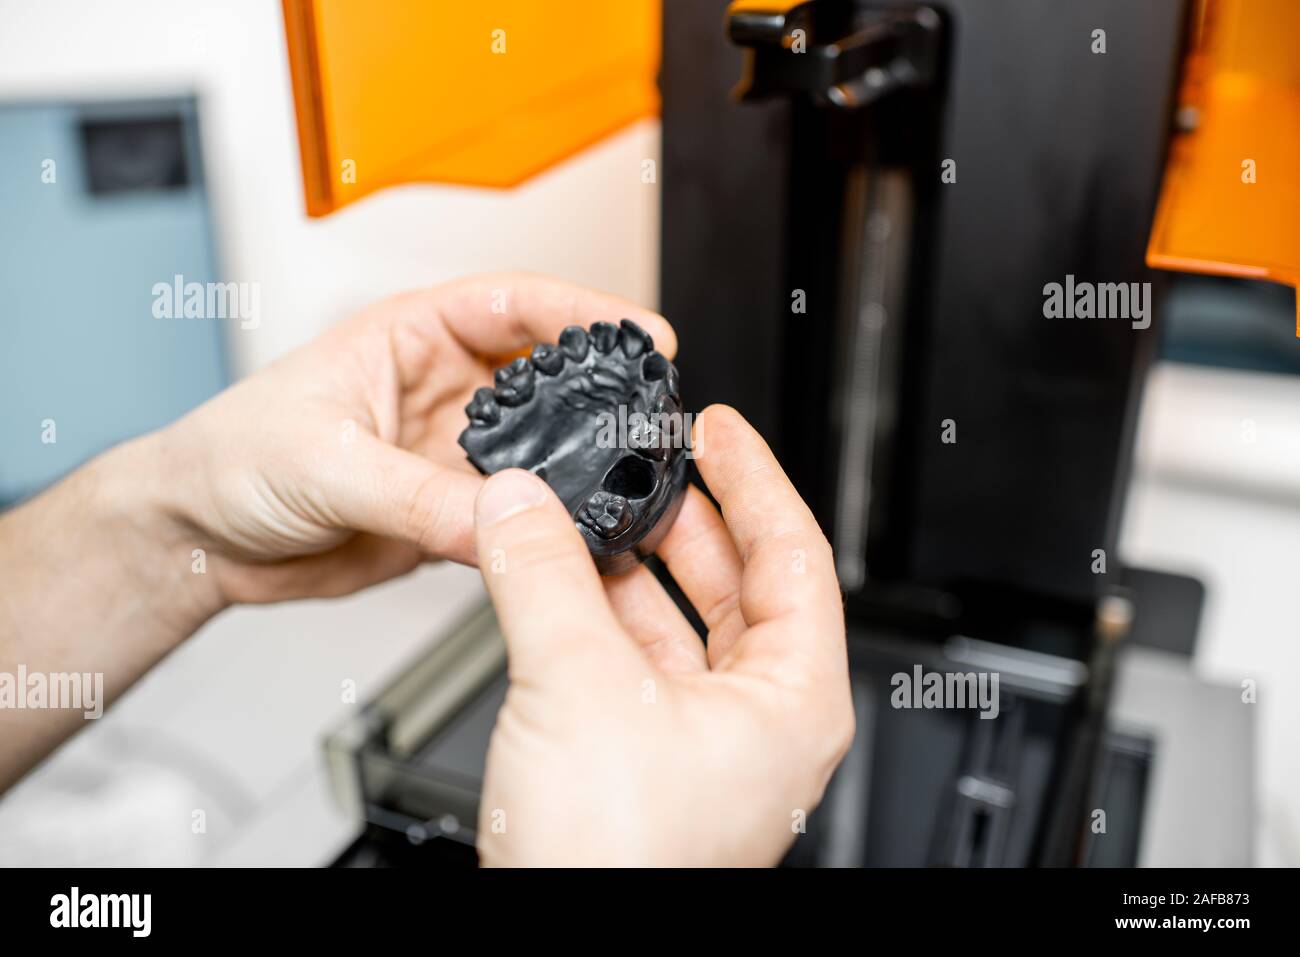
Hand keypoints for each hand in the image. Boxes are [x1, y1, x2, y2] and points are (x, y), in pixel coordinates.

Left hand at [153, 274, 674, 604]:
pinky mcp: (450, 514)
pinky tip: (571, 539)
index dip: (583, 312)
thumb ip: (415, 496)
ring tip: (628, 482)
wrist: (198, 540)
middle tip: (653, 412)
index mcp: (412, 337)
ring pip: (540, 454)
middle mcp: (444, 390)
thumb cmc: (229, 458)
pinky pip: (513, 519)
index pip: (514, 305)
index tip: (641, 334)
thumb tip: (496, 521)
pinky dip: (544, 530)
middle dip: (603, 391)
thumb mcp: (324, 462)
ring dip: (580, 468)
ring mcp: (452, 454)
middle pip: (549, 379)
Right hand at [472, 405, 853, 865]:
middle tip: (652, 463)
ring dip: (631, 568)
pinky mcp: (642, 764)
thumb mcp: (578, 686)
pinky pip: (629, 664)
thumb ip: (543, 578)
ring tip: (589, 514)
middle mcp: (757, 721)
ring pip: (676, 626)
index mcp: (792, 699)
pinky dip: (594, 617)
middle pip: (738, 586)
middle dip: (688, 520)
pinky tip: (557, 584)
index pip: (795, 554)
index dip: (757, 480)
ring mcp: (700, 745)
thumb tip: (519, 506)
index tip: (722, 430)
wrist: (559, 951)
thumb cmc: (619, 865)